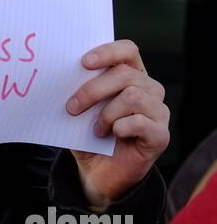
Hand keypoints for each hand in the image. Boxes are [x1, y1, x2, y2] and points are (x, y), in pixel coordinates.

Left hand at [66, 40, 169, 206]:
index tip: (83, 62)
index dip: (108, 52)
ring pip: (133, 96)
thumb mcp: (80, 110)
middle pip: (125, 74)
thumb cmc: (88, 135)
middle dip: (93, 90)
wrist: (98, 173)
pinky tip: (112, 135)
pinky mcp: (161, 135)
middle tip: (71, 107)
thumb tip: (61, 76)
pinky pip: (141, 122)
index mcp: (131, 75)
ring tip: (95, 129)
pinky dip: (120, 127)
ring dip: (106, 113)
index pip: (128, 50)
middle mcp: (149, 89)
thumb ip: (78, 91)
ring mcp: (158, 111)